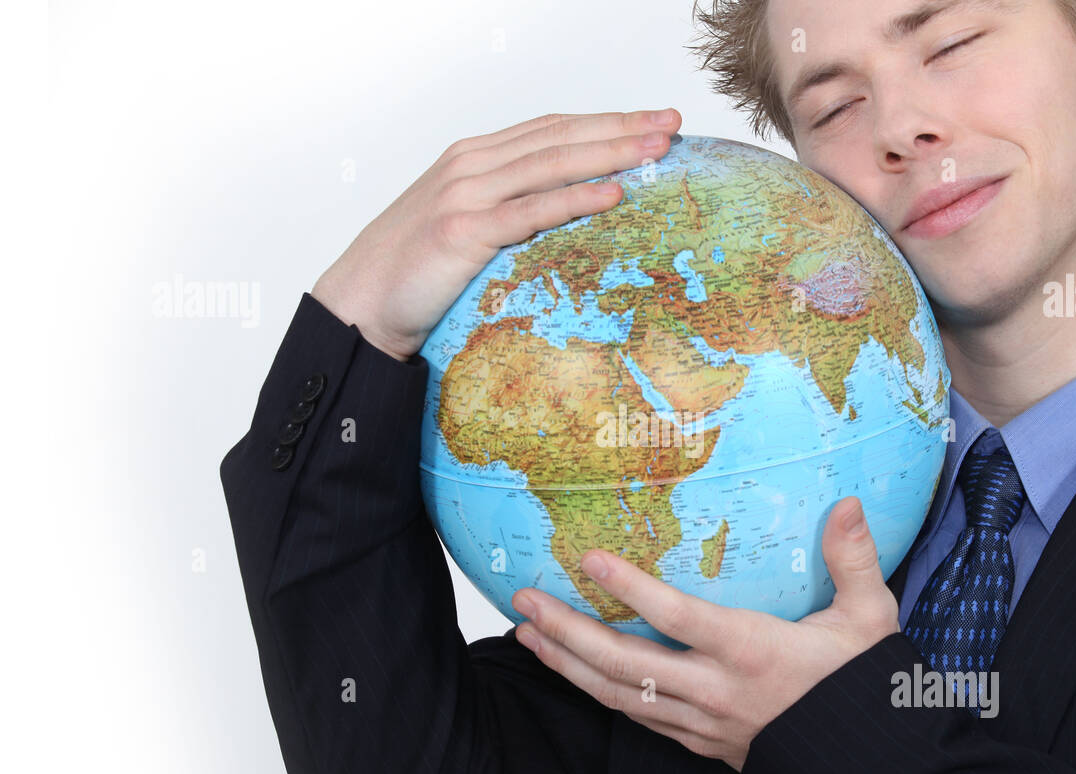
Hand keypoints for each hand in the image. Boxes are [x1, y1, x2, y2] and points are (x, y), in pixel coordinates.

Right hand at [310, 108, 682, 361]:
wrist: (358, 305)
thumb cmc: (413, 274)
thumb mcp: (466, 230)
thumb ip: (509, 213)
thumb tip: (567, 220)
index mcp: (473, 159)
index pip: (551, 129)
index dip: (604, 122)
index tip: (651, 120)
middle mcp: (470, 166)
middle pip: (559, 136)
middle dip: (620, 127)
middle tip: (671, 123)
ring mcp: (465, 195)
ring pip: (550, 163)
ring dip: (609, 153)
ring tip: (656, 150)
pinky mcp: (462, 231)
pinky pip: (531, 211)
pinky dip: (574, 199)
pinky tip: (612, 194)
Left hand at [510, 496, 900, 771]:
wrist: (865, 769)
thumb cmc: (862, 688)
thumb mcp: (869, 620)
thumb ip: (854, 560)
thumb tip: (847, 505)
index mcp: (752, 651)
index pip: (678, 617)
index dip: (630, 590)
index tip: (589, 560)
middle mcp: (716, 690)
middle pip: (625, 663)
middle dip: (567, 631)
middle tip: (524, 600)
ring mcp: (702, 722)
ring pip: (620, 696)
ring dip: (568, 664)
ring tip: (528, 634)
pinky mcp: (699, 743)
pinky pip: (638, 718)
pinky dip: (599, 693)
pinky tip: (576, 673)